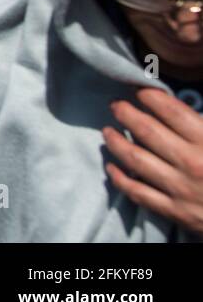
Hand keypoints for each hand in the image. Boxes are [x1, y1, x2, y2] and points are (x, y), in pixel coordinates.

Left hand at [104, 88, 202, 235]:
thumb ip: (202, 124)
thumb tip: (177, 107)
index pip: (172, 112)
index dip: (151, 97)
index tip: (139, 90)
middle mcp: (192, 162)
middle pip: (147, 131)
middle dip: (126, 113)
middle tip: (116, 105)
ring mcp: (181, 188)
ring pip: (135, 159)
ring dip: (116, 142)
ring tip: (107, 131)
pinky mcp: (175, 211)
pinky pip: (138, 192)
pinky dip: (120, 178)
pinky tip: (112, 167)